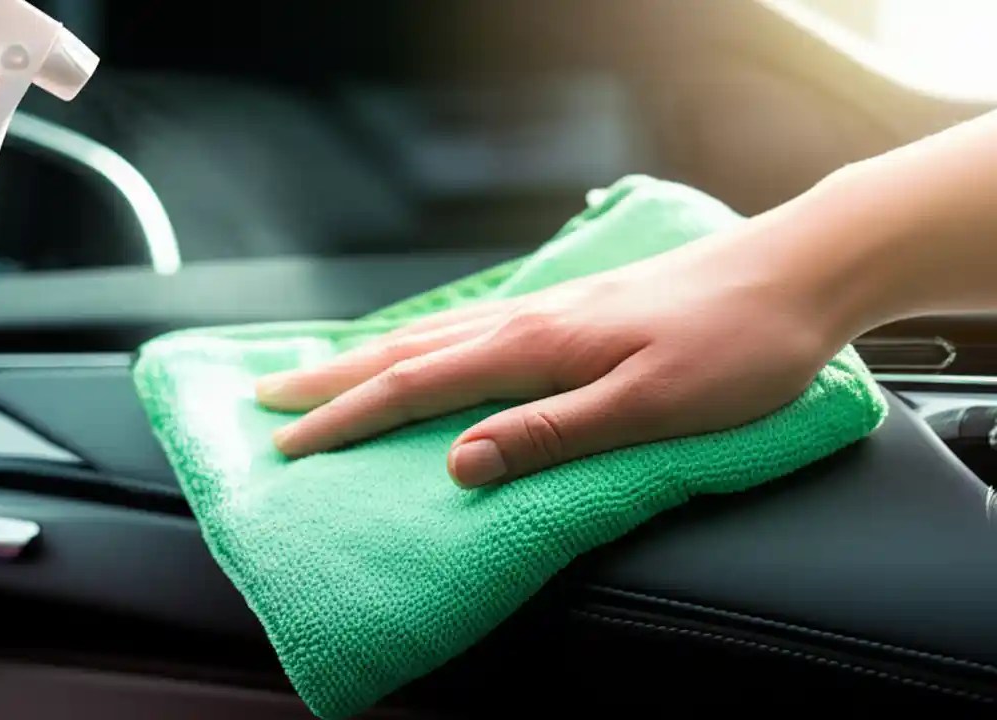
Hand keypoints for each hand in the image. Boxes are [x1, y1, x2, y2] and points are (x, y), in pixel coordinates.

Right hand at [256, 209, 854, 488]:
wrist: (798, 273)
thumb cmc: (737, 347)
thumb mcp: (651, 405)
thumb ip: (552, 432)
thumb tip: (459, 462)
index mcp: (535, 348)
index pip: (413, 387)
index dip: (344, 417)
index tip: (288, 442)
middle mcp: (527, 322)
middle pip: (404, 353)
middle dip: (329, 378)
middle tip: (265, 396)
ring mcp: (547, 310)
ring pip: (431, 336)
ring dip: (364, 357)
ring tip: (317, 368)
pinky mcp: (572, 311)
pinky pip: (467, 329)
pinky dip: (419, 345)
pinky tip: (420, 350)